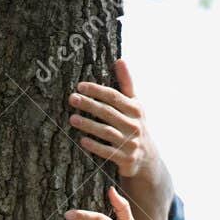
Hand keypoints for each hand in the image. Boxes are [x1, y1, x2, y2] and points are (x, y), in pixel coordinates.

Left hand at [68, 59, 153, 177]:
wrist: (146, 158)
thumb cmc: (135, 124)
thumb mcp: (134, 104)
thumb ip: (126, 83)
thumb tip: (120, 60)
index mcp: (136, 109)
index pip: (114, 97)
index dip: (97, 90)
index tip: (80, 86)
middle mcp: (134, 126)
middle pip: (108, 113)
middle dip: (89, 105)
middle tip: (72, 99)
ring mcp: (130, 143)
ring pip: (106, 132)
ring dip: (88, 125)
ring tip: (72, 119)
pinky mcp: (125, 159)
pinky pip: (107, 152)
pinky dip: (95, 146)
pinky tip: (82, 140)